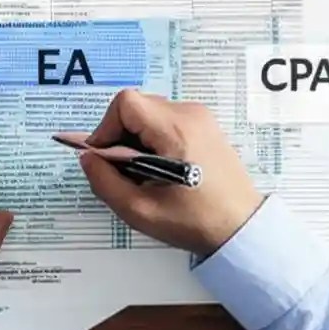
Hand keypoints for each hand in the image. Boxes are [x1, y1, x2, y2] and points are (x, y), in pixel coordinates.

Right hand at [79, 90, 264, 255]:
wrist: (240, 226)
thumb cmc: (195, 221)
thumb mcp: (140, 211)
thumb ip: (105, 182)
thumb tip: (88, 158)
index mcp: (175, 131)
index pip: (126, 103)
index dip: (106, 127)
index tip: (105, 156)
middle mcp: (190, 115)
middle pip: (137, 106)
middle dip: (120, 134)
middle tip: (123, 169)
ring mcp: (200, 117)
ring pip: (150, 112)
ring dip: (137, 137)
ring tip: (143, 171)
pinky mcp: (205, 124)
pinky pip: (166, 119)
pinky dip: (154, 137)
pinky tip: (160, 167)